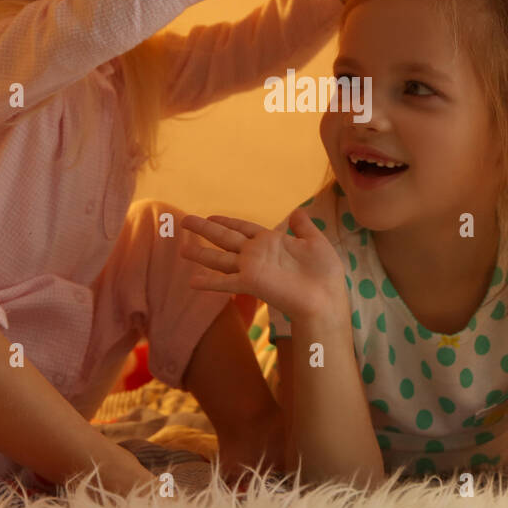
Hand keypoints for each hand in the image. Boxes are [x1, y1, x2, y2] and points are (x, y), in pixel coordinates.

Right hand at [180, 209, 346, 323]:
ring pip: (219, 258)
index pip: (243, 228)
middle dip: (204, 229)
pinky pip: (225, 282)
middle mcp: (257, 254)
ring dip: (200, 253)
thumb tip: (297, 211)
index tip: (211, 216)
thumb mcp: (315, 242)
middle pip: (225, 238)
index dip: (227, 222)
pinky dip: (208, 282)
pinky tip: (191, 281)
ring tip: (181, 248)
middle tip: (184, 221)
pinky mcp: (251, 283)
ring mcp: (252, 268)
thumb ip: (303, 227)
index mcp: (271, 241)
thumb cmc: (324, 272)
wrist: (326, 296)